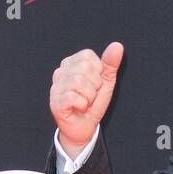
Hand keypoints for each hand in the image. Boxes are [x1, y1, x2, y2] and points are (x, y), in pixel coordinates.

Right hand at [49, 41, 123, 156]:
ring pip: (79, 82)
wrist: (85, 128)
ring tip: (86, 103)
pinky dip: (82, 105)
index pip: (88, 55)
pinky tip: (80, 108)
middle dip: (95, 86)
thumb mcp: (105, 82)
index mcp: (71, 63)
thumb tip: (117, 46)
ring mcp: (56, 87)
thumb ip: (110, 64)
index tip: (95, 85)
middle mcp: (60, 72)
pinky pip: (73, 97)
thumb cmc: (93, 104)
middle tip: (91, 96)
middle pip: (85, 68)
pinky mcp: (55, 102)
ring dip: (89, 97)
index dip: (98, 72)